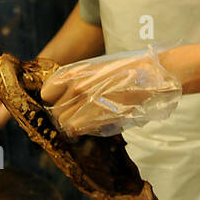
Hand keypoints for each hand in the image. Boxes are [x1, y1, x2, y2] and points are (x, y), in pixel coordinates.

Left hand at [39, 47, 181, 137]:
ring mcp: (86, 101)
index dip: (54, 100)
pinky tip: (94, 124)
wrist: (152, 74)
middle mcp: (76, 86)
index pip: (47, 93)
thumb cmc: (128, 70)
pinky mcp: (98, 114)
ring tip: (87, 121)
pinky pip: (77, 128)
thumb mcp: (97, 68)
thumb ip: (80, 82)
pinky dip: (83, 130)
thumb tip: (67, 99)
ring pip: (64, 123)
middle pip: (55, 112)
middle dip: (64, 116)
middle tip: (78, 116)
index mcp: (73, 72)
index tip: (63, 103)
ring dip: (74, 125)